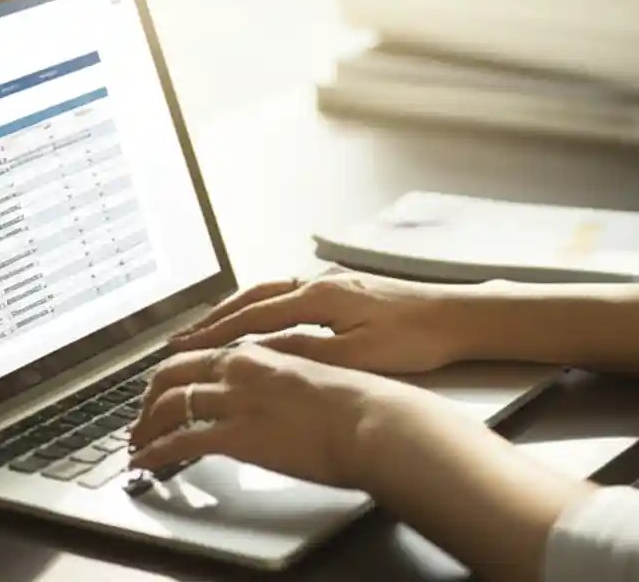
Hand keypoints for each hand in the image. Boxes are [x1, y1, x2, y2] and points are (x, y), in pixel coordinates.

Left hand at [128, 343, 443, 487]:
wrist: (372, 421)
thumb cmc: (362, 404)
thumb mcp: (319, 377)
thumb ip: (288, 382)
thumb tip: (281, 398)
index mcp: (263, 352)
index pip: (204, 355)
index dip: (178, 371)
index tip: (167, 386)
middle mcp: (241, 368)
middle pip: (175, 372)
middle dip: (150, 396)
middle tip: (142, 415)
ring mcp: (235, 400)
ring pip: (169, 404)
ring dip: (146, 425)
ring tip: (138, 443)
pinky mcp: (235, 434)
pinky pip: (178, 440)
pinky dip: (155, 451)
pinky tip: (146, 461)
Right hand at [168, 274, 479, 374]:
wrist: (458, 316)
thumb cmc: (416, 337)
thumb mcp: (357, 355)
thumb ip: (305, 354)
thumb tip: (258, 354)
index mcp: (319, 297)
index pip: (253, 317)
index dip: (214, 335)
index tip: (183, 348)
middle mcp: (320, 282)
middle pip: (253, 298)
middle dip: (213, 319)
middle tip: (180, 338)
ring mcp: (333, 282)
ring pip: (269, 292)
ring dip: (235, 309)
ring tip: (208, 327)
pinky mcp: (346, 288)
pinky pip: (288, 293)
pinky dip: (262, 305)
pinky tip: (259, 317)